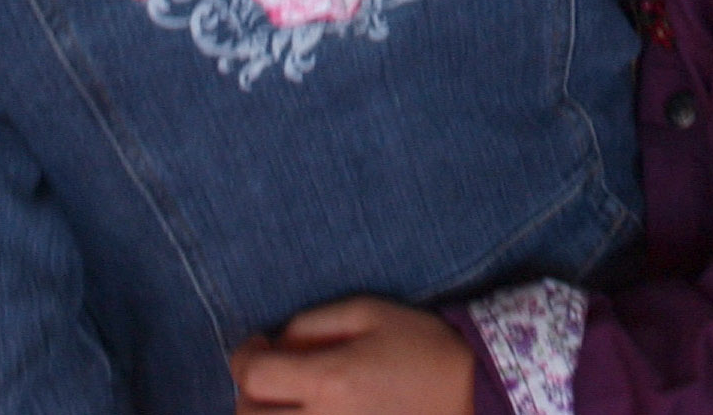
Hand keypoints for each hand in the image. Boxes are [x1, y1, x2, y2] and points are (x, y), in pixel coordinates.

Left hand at [232, 299, 474, 413]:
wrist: (468, 394)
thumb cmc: (419, 346)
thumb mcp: (369, 312)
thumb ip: (313, 324)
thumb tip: (276, 343)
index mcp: (330, 380)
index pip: (254, 377)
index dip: (244, 356)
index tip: (257, 345)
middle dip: (248, 392)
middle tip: (268, 374)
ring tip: (286, 399)